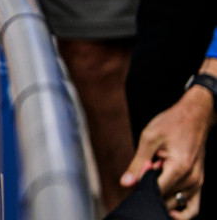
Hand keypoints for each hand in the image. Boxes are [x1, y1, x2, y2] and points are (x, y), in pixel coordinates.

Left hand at [124, 85, 213, 216]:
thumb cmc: (173, 123)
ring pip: (176, 204)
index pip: (157, 192)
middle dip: (151, 191)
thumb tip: (126, 183)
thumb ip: (137, 163)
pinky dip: (180, 209)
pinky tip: (166, 201)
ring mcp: (197, 183)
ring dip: (163, 195)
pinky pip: (192, 206)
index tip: (139, 172)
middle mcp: (192, 180)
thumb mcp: (149, 138)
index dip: (143, 186)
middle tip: (148, 170)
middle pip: (165, 200)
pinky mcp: (198, 183)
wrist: (194, 116)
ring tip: (157, 175)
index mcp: (179, 168)